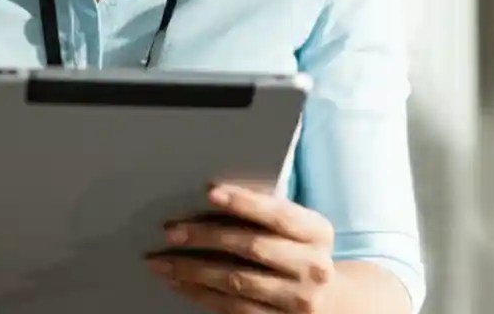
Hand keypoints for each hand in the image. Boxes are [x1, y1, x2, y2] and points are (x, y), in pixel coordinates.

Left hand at [148, 184, 335, 312]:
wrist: (332, 303)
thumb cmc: (299, 252)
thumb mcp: (298, 230)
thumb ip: (267, 215)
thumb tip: (211, 196)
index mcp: (318, 232)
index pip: (279, 213)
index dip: (244, 202)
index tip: (209, 191)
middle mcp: (314, 267)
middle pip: (252, 247)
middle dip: (206, 236)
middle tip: (171, 230)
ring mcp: (299, 300)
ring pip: (236, 281)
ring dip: (193, 270)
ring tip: (161, 261)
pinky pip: (232, 309)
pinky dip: (200, 294)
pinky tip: (179, 282)